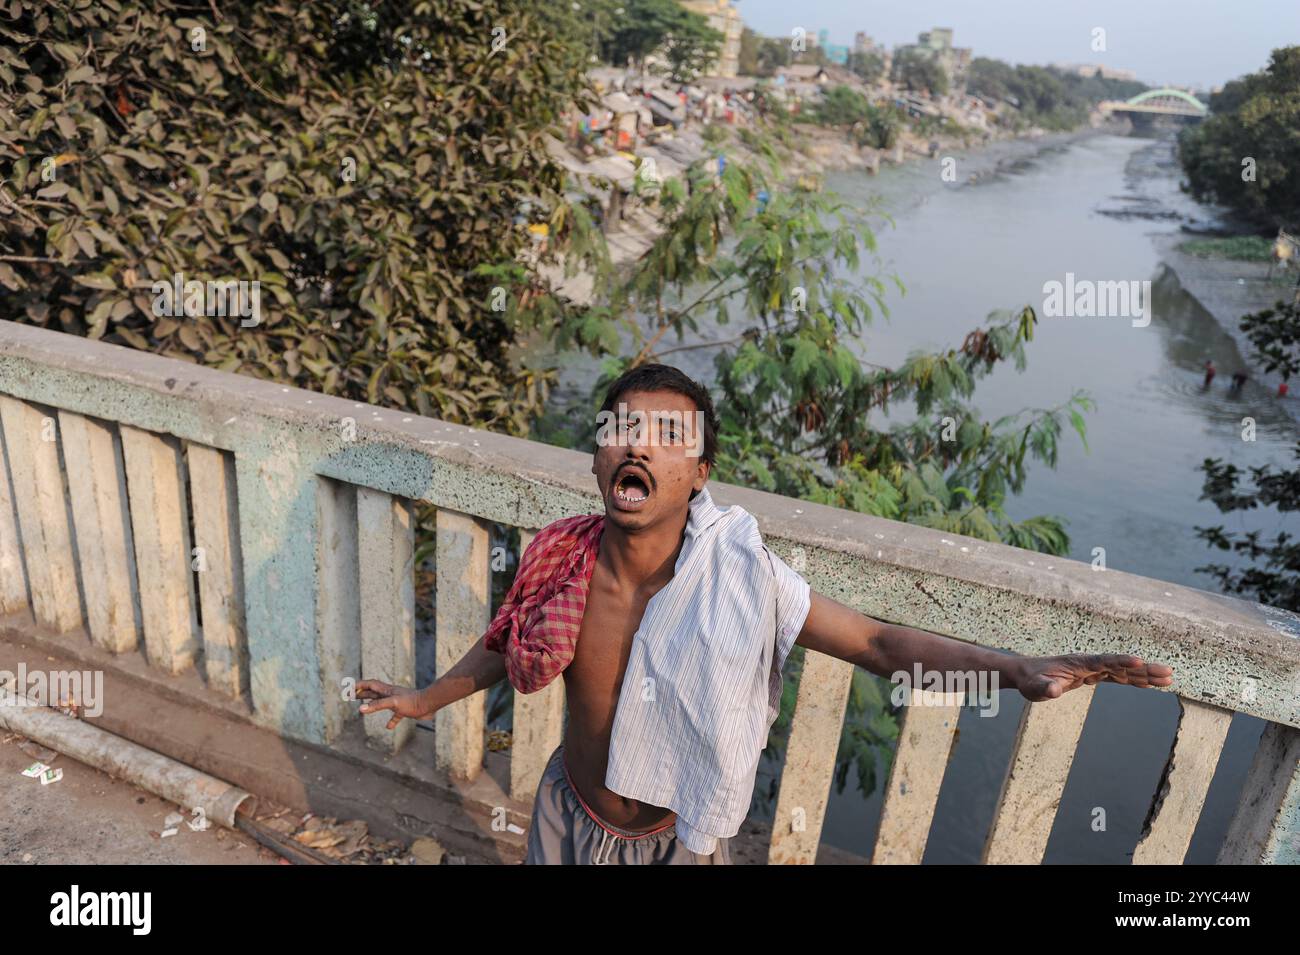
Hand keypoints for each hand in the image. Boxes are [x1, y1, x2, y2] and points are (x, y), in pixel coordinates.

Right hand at [355, 679, 430, 729]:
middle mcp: (390, 695)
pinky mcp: (404, 710)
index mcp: (387, 690)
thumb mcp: (392, 703)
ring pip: (381, 702)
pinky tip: (388, 727)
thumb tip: (361, 709)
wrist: (429, 704)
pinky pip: (395, 715)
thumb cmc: (412, 701)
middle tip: (350, 696)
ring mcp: (397, 702)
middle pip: (373, 692)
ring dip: (372, 705)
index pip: (370, 684)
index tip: (348, 689)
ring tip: (363, 709)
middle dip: (361, 694)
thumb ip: (377, 705)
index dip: (359, 685)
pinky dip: (391, 721)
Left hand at [1016, 654, 1173, 701]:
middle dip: (1144, 668)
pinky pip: (1118, 677)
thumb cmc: (1029, 681)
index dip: (1121, 661)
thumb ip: (1043, 688)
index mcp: (1078, 663)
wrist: (1026, 674)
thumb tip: (1053, 691)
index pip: (1103, 661)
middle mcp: (1088, 663)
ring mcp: (1092, 668)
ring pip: (1123, 671)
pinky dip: (1134, 680)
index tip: (1140, 660)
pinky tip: (1150, 684)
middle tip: (1168, 672)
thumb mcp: (1033, 687)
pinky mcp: (1093, 675)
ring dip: (1145, 674)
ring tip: (1169, 678)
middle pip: (1120, 665)